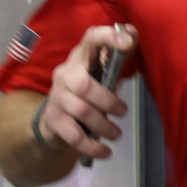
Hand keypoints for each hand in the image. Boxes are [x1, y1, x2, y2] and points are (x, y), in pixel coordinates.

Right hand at [41, 24, 136, 161]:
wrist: (56, 118)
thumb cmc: (88, 90)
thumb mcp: (103, 73)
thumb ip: (117, 58)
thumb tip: (133, 35)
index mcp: (81, 57)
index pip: (91, 39)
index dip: (108, 37)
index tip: (128, 41)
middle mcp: (65, 73)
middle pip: (84, 86)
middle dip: (108, 101)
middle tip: (123, 112)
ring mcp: (56, 97)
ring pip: (80, 111)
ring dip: (103, 125)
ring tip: (117, 134)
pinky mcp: (53, 120)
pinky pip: (73, 136)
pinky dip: (92, 147)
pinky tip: (105, 152)